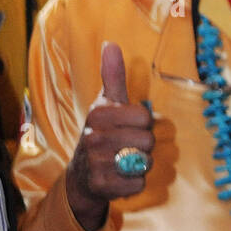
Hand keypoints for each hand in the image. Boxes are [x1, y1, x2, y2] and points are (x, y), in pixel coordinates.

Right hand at [65, 41, 153, 230]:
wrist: (82, 174)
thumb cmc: (101, 132)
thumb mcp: (106, 103)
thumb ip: (112, 76)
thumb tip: (111, 44)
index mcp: (98, 114)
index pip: (145, 117)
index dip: (143, 123)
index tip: (129, 125)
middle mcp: (93, 138)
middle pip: (148, 140)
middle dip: (143, 144)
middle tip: (127, 145)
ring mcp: (96, 163)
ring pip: (145, 162)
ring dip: (140, 164)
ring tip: (124, 160)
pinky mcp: (102, 186)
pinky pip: (138, 183)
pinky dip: (135, 182)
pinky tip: (120, 177)